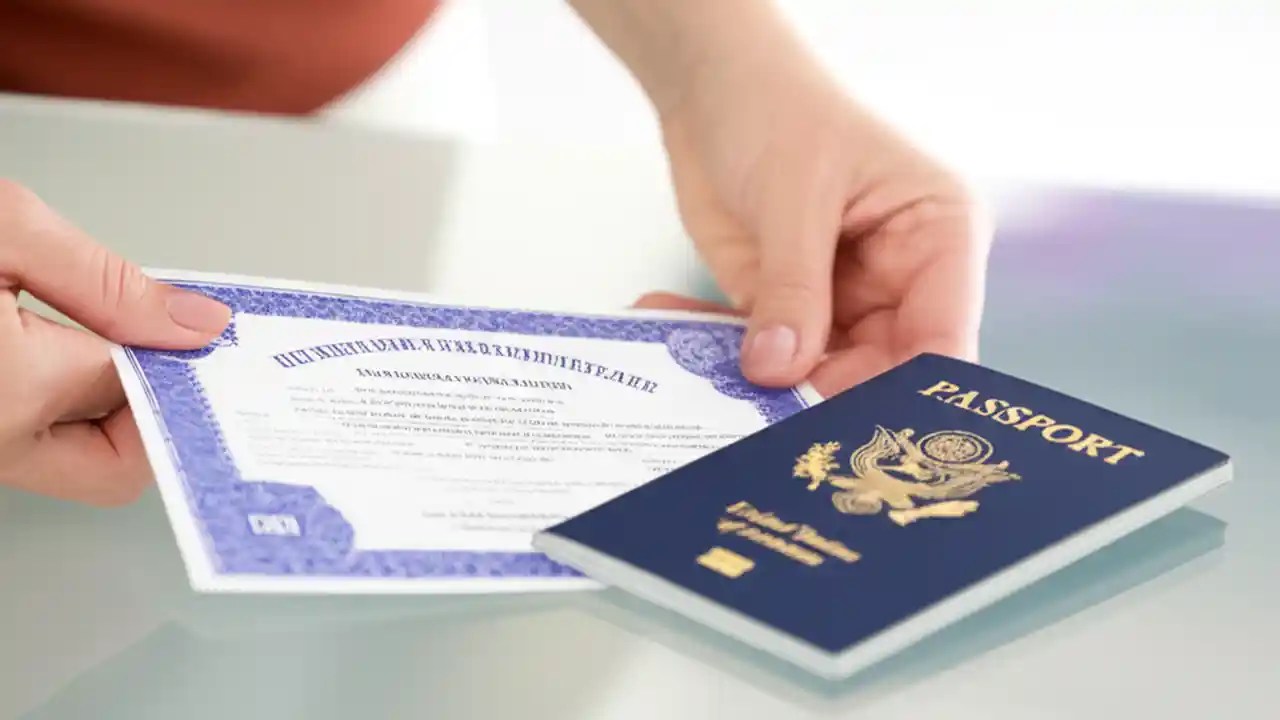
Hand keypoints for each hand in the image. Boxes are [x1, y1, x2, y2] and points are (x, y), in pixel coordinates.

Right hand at [0, 180, 230, 504]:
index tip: (197, 329)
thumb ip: (105, 283)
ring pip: (68, 456)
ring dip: (101, 399)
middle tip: (151, 339)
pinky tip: (53, 338)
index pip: (135, 393)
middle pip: (111, 467)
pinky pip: (27, 437)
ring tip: (92, 326)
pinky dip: (57, 394)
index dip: (173, 356)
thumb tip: (196, 324)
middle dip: (147, 408)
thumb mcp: (1, 227)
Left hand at [571, 0, 990, 397]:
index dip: (905, 394)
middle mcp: (901, 280)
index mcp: (939, 239)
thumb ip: (792, 288)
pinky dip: (715, 355)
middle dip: (821, 402)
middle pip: (879, 373)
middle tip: (761, 428)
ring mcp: (842, 301)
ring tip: (703, 392)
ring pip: (817, 377)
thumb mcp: (793, 196)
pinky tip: (666, 324)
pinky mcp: (786, 311)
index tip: (850, 430)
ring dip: (759, 388)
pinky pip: (762, 356)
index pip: (942, 339)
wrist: (713, 91)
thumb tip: (779, 372)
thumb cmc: (779, 111)